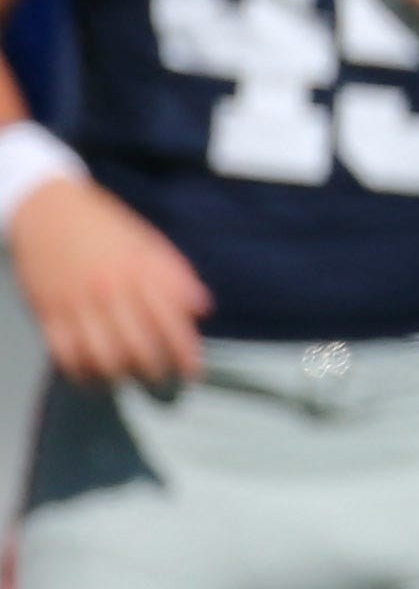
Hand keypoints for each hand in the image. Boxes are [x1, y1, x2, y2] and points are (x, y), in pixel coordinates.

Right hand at [12, 177, 209, 385]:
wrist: (46, 207)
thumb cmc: (102, 224)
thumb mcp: (146, 241)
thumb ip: (175, 275)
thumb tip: (201, 309)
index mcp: (139, 269)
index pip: (171, 320)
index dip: (186, 352)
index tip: (194, 371)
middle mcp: (109, 288)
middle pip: (139, 345)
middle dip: (156, 371)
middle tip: (164, 381)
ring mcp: (76, 302)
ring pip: (102, 355)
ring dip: (121, 375)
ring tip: (131, 377)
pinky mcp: (47, 312)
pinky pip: (65, 354)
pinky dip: (82, 371)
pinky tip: (95, 375)